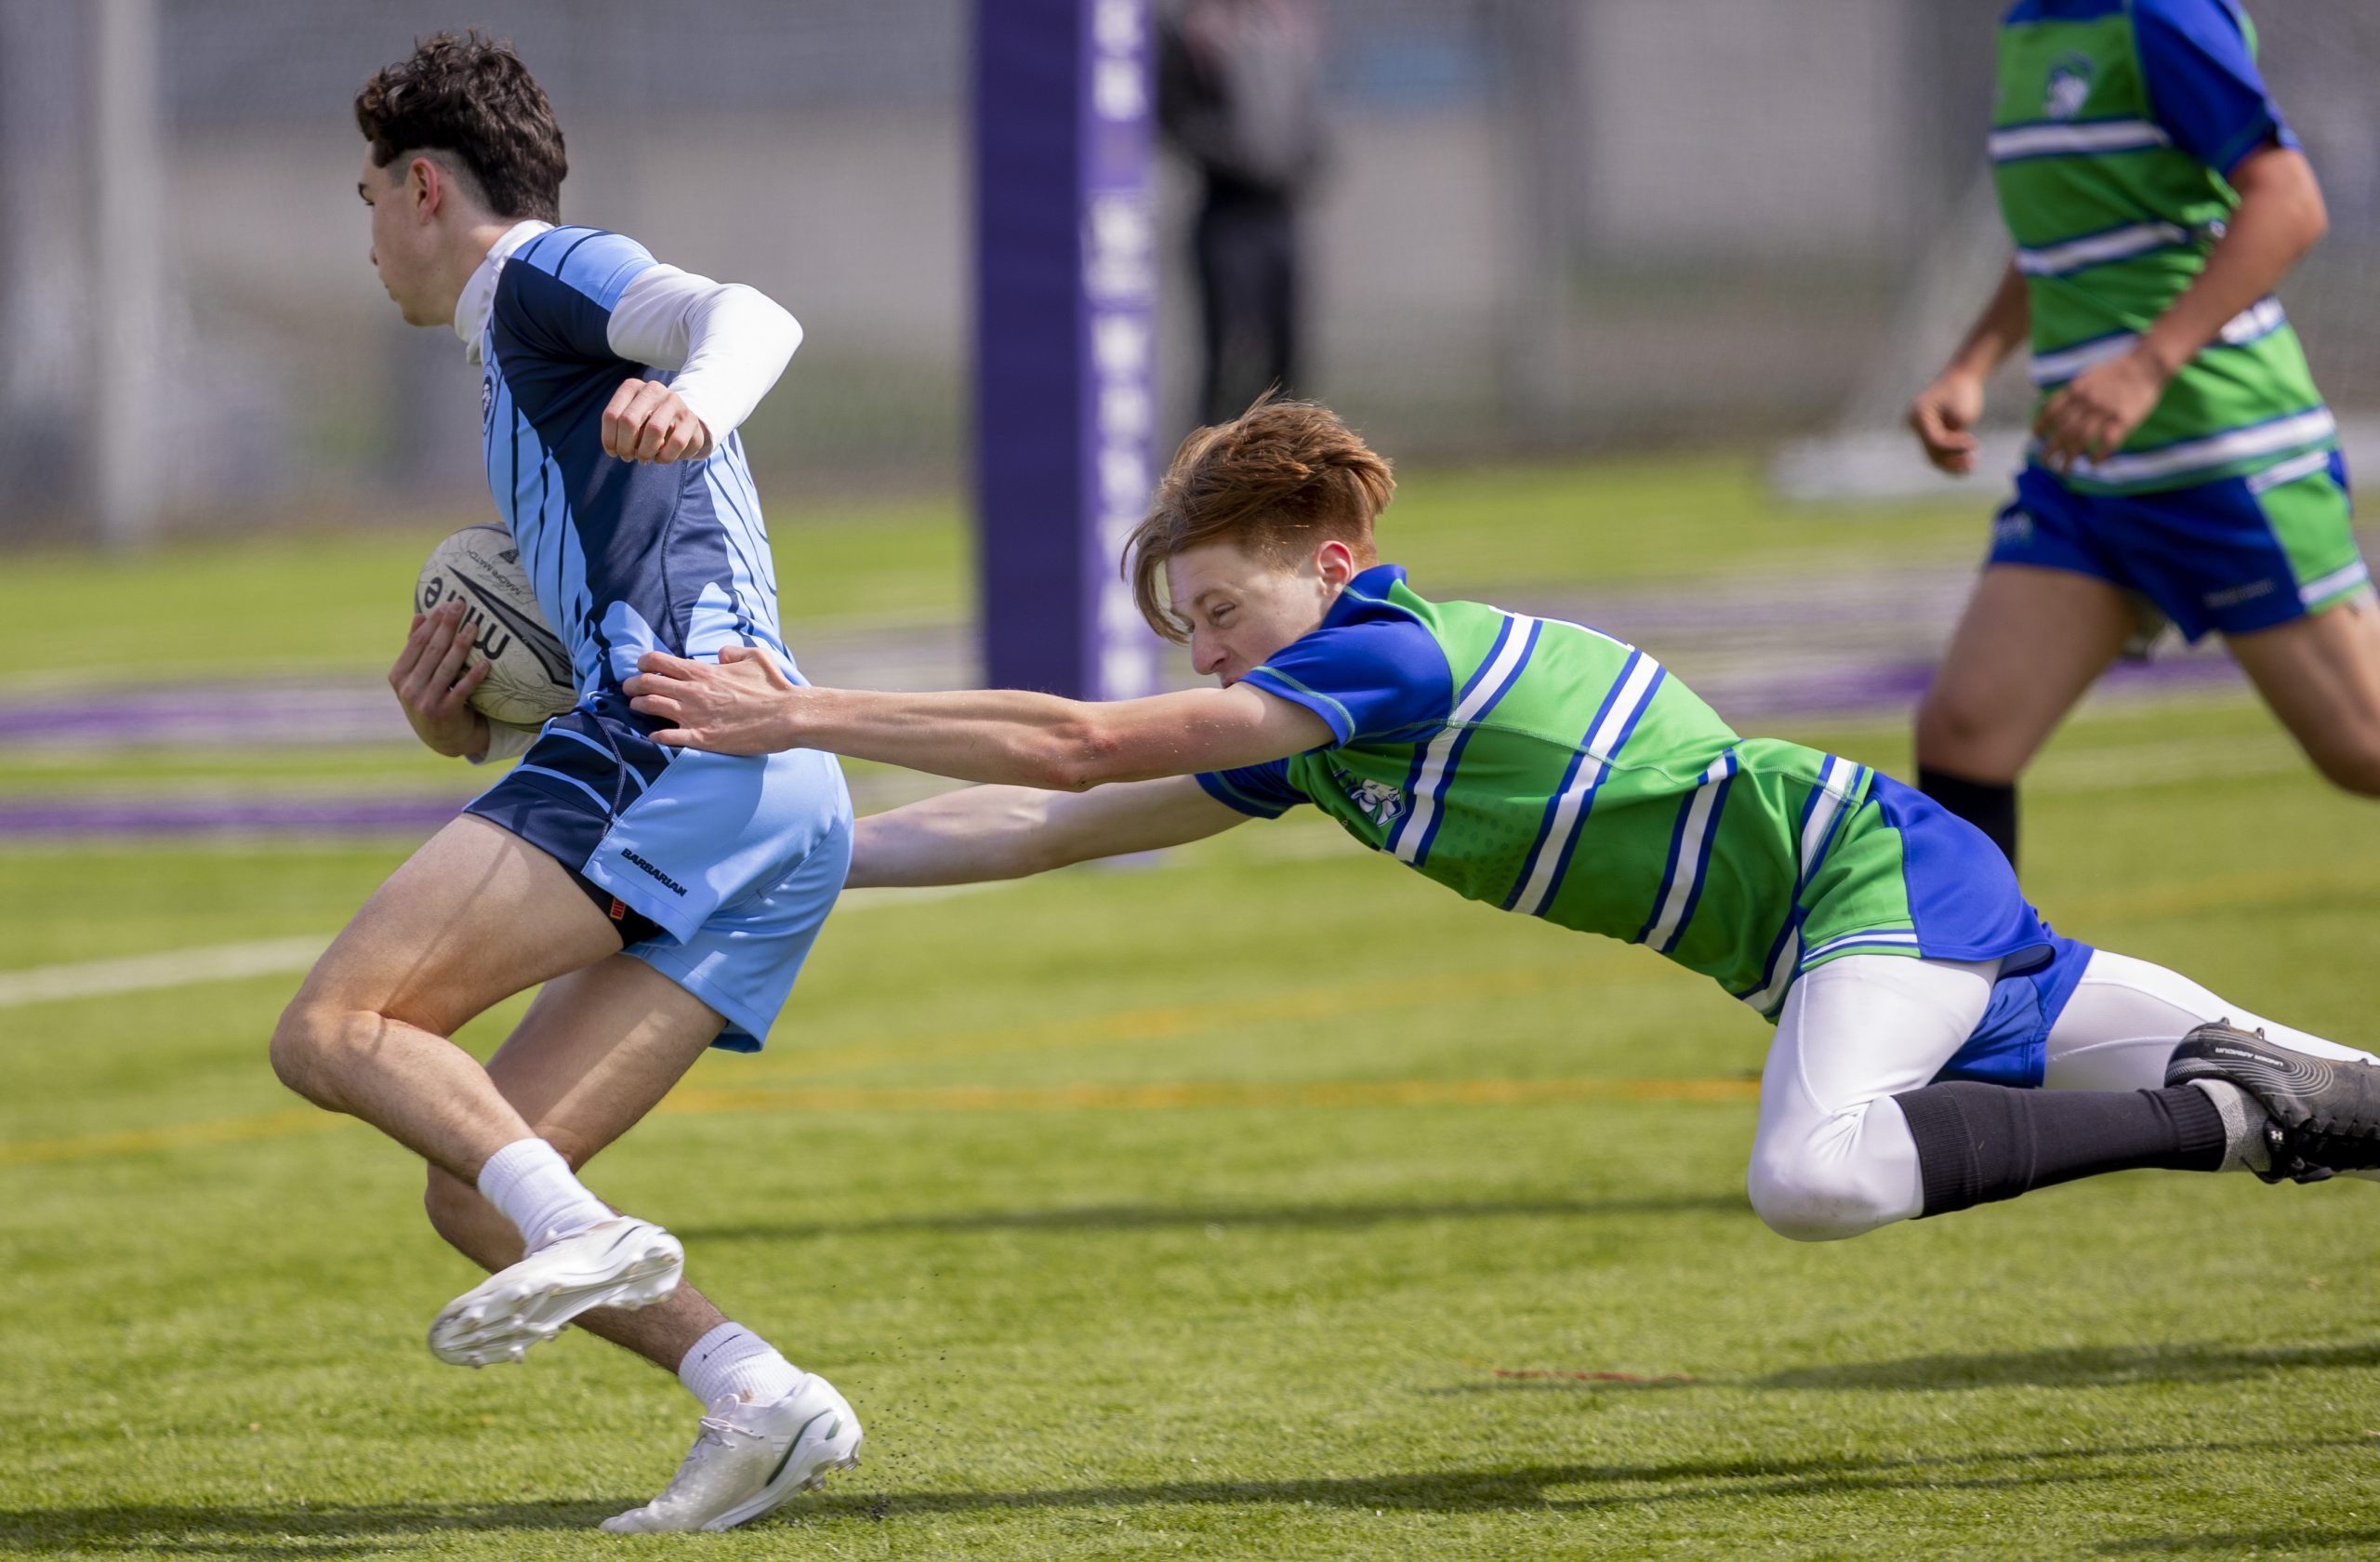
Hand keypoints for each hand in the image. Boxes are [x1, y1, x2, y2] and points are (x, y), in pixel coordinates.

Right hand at [390, 599, 490, 757]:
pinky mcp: (445, 714)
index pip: (417, 643)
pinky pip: (463, 690)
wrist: (442, 738)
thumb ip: (415, 649)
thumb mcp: (415, 677)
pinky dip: (474, 675)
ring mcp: (426, 702)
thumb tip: (418, 615)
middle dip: (447, 626)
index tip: (447, 604)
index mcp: (398, 676)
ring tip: (475, 627)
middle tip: (461, 605)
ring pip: (447, 667)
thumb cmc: (429, 699)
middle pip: (432, 651)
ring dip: (462, 645)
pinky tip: (485, 662)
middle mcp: (409, 689)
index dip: (432, 622)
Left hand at [602, 377, 712, 463]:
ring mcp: (675, 402)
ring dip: (645, 452)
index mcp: (633, 386)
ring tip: (644, 459)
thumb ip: (621, 431)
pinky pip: (677, 443)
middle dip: (625, 447)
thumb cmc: (648, 424)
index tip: (613, 452)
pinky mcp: (691, 419)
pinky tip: (661, 458)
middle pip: (629, 421)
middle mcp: (653, 389)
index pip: (611, 415)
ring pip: (654, 430)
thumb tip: (621, 449)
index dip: (608, 439)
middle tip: (627, 457)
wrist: (682, 423)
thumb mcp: (631, 422)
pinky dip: (666, 457)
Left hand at [624, 644, 798, 752]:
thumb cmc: (774, 686)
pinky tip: (653, 736)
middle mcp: (693, 692)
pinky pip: (667, 737)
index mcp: (703, 671)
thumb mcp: (755, 656)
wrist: (787, 716)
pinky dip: (655, 735)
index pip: (658, 661)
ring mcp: (695, 716)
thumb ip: (732, 651)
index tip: (643, 667)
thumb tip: (719, 654)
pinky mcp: (701, 738)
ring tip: (637, 707)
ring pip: (650, 706)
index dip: (644, 662)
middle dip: (632, 684)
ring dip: (639, 706)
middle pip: (646, 683)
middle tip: (629, 689)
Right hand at [1907, 369, 1986, 474]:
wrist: (1961, 377)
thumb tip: (1949, 459)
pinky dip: (1950, 457)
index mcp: (1919, 415)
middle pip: (1932, 451)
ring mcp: (1918, 428)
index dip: (1954, 447)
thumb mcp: (1962, 415)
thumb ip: (1954, 438)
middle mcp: (1914, 423)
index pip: (1935, 441)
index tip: (1975, 445)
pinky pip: (1936, 449)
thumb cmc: (1963, 392)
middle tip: (1973, 465)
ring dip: (1952, 463)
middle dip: (1952, 460)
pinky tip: (1965, 462)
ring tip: (1971, 466)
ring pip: (1933, 454)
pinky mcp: (1927, 432)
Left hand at [2034, 347, 2170, 472]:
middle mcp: (2088, 400)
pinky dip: (2098, 454)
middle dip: (2051, 449)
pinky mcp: (2124, 419)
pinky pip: (2108, 441)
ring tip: (2064, 469)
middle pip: (2063, 430)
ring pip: (2081, 439)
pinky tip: (2093, 463)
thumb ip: (2074, 392)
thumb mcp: (2088, 376)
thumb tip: (2058, 409)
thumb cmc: (2118, 371)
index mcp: (2077, 389)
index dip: (2042, 425)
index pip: (2051, 410)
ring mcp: (2106, 410)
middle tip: (2045, 463)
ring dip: (2070, 457)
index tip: (2036, 438)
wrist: (2146, 363)